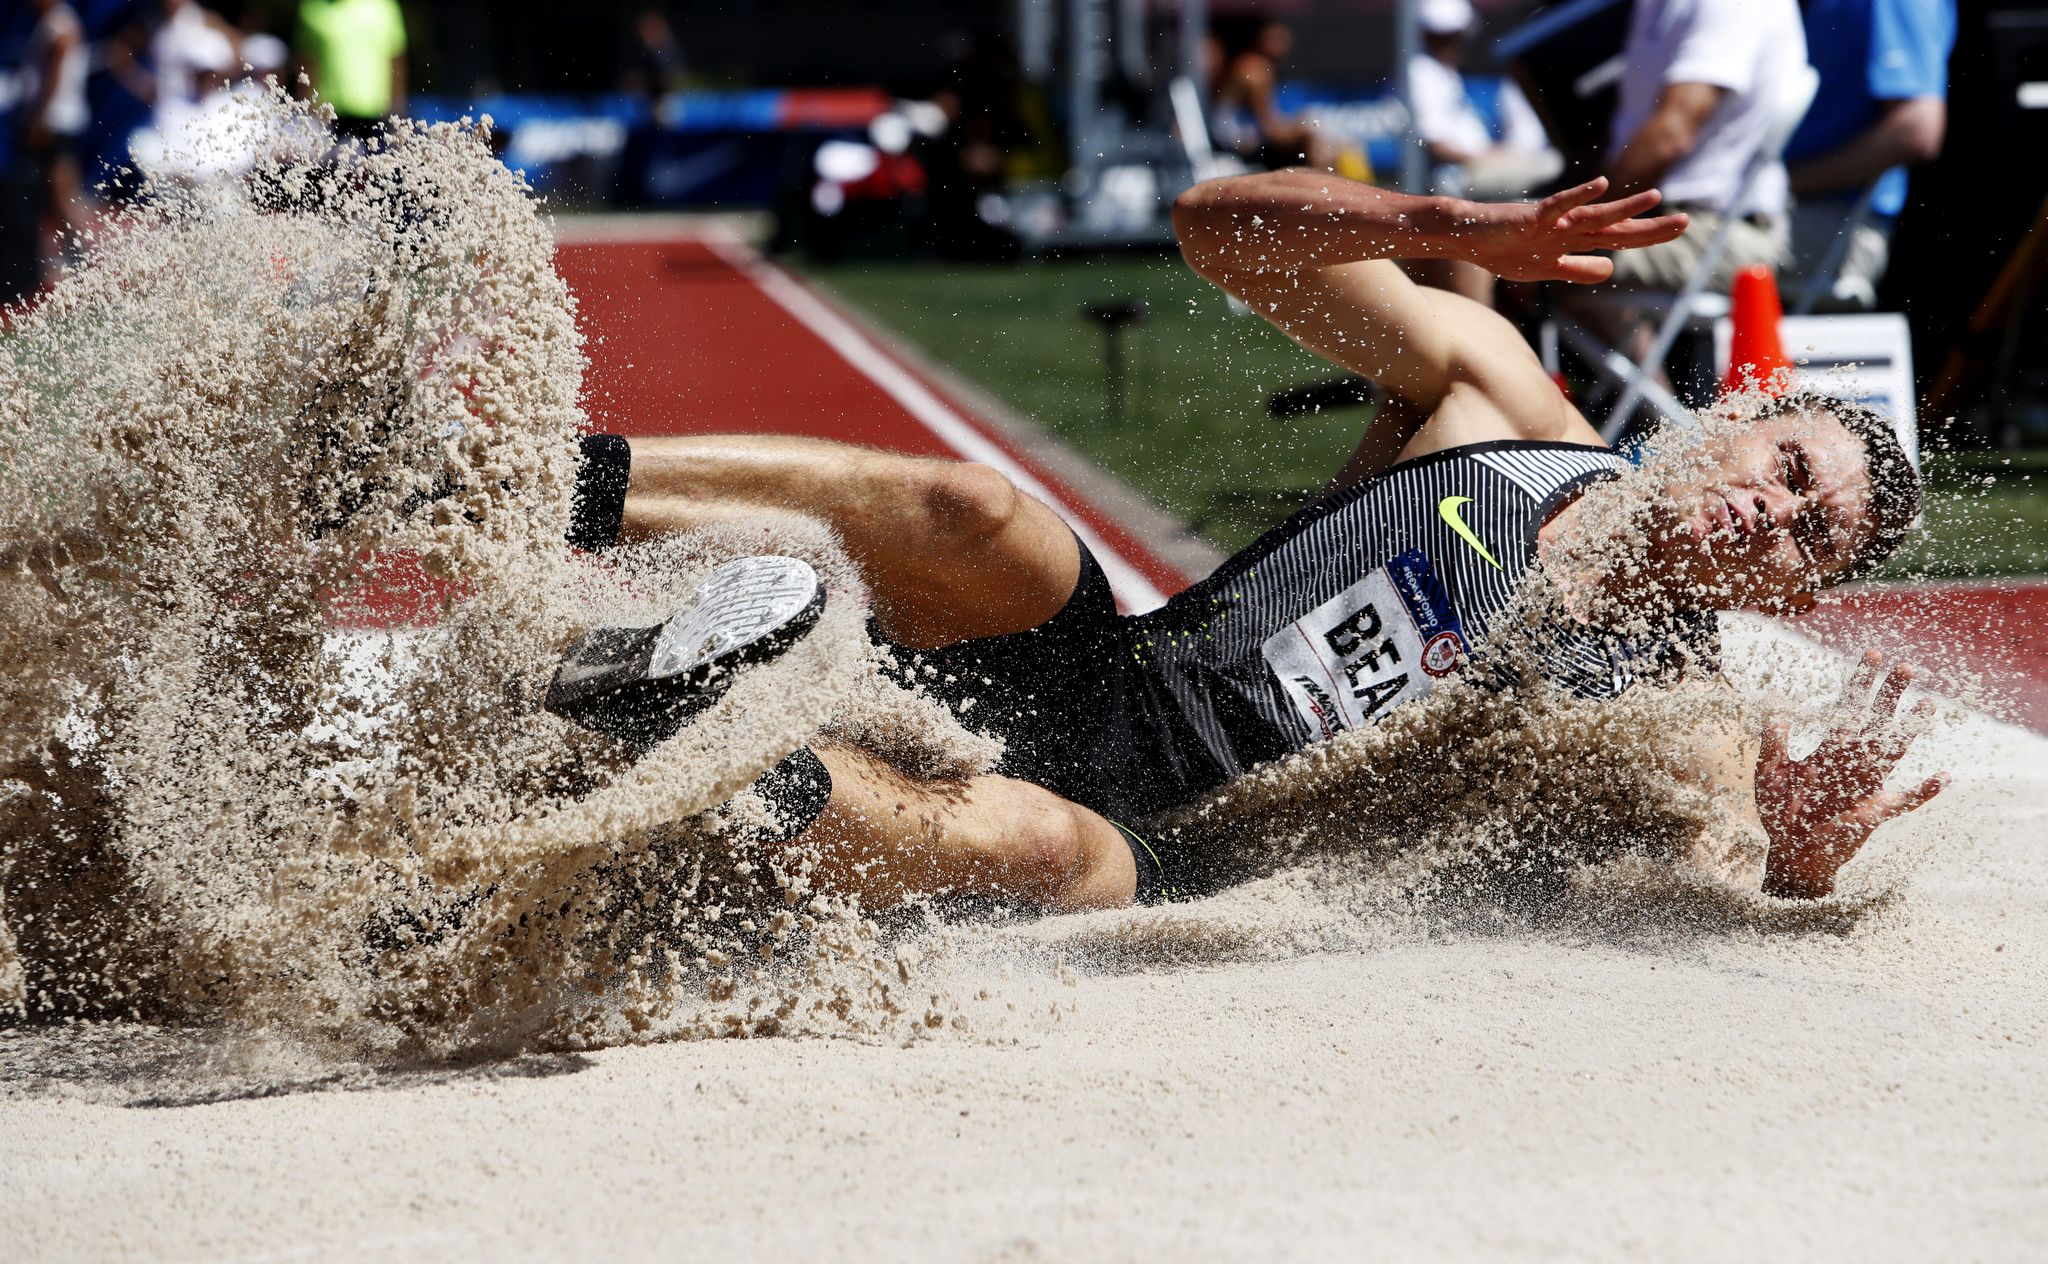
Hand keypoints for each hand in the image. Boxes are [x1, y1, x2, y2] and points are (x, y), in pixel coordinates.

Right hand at [1458, 177, 1689, 283]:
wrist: (1468, 236)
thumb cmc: (1503, 249)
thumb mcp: (1546, 269)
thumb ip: (1576, 269)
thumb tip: (1609, 269)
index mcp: (1574, 239)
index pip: (1619, 237)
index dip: (1648, 234)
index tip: (1678, 228)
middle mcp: (1569, 226)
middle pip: (1616, 228)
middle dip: (1649, 227)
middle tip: (1685, 222)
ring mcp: (1553, 220)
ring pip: (1595, 216)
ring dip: (1625, 208)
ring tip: (1655, 199)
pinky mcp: (1532, 215)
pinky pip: (1559, 204)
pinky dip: (1579, 195)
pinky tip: (1601, 186)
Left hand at [1756, 652, 1947, 899]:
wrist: (1790, 852)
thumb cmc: (1780, 811)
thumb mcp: (1770, 773)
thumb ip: (1774, 740)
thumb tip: (1775, 703)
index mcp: (1830, 751)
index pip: (1850, 708)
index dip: (1861, 682)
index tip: (1874, 654)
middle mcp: (1852, 763)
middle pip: (1876, 722)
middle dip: (1890, 695)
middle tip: (1906, 666)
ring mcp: (1867, 786)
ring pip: (1892, 752)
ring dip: (1908, 730)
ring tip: (1927, 705)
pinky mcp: (1875, 812)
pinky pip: (1904, 802)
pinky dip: (1923, 792)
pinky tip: (1943, 777)